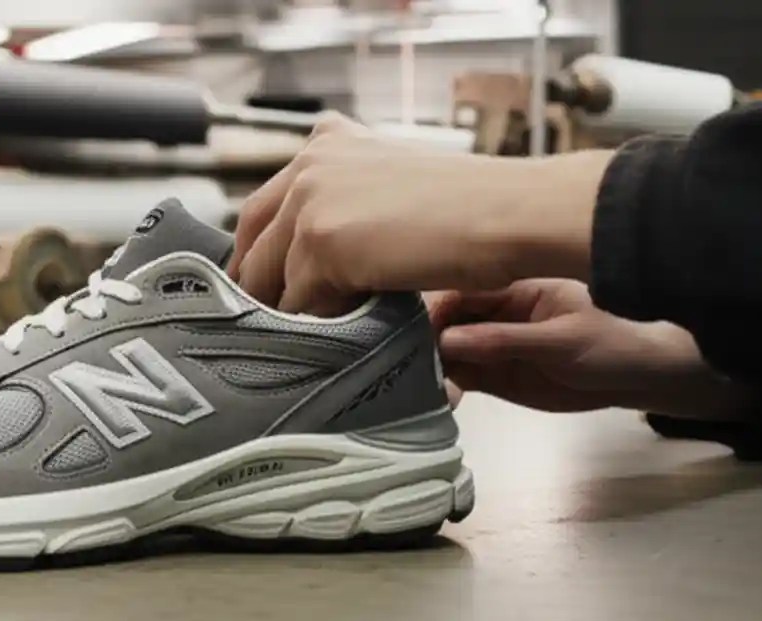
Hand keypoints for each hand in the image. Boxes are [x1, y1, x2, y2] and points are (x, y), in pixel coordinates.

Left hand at [231, 113, 610, 315]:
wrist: (507, 214)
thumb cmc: (471, 206)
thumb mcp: (396, 181)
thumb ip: (350, 196)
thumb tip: (315, 247)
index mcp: (327, 142)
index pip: (264, 205)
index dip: (259, 251)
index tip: (261, 284)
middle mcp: (309, 164)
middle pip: (254, 239)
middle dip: (258, 284)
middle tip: (266, 323)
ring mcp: (311, 202)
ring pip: (273, 276)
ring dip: (289, 311)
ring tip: (311, 339)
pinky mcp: (321, 242)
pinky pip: (300, 302)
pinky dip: (317, 325)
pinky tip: (340, 335)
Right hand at [429, 280, 759, 417]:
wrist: (638, 378)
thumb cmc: (610, 344)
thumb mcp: (560, 341)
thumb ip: (505, 341)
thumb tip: (448, 341)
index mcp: (513, 288)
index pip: (461, 291)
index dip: (434, 308)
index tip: (411, 330)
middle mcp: (495, 314)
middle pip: (446, 320)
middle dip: (423, 339)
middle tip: (406, 363)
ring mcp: (492, 345)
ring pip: (447, 350)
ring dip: (430, 366)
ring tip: (417, 386)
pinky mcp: (495, 375)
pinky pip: (460, 376)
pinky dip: (444, 386)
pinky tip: (434, 397)